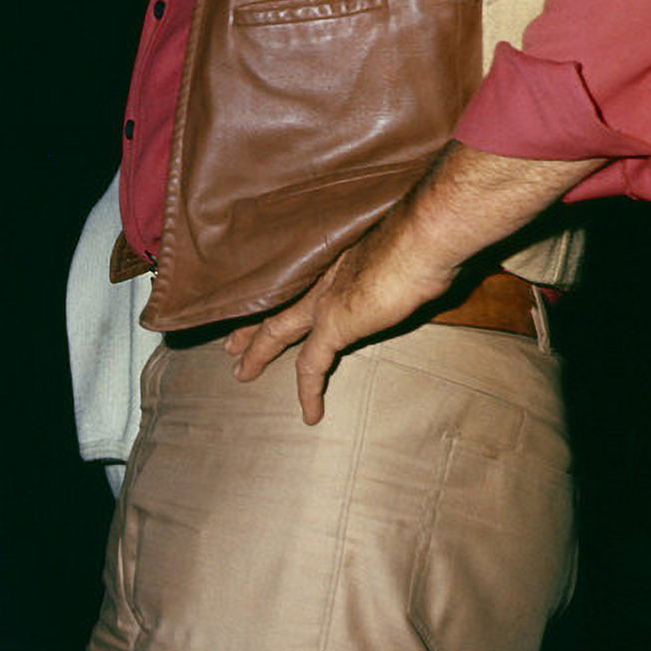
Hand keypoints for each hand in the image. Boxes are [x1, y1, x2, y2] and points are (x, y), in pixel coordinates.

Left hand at [223, 236, 455, 424]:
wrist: (420, 239)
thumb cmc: (418, 236)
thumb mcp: (394, 249)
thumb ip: (388, 264)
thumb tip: (405, 271)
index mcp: (330, 257)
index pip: (292, 280)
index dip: (275, 294)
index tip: (260, 301)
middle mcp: (317, 275)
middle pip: (272, 303)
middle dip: (250, 324)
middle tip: (231, 342)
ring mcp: (320, 299)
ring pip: (275, 330)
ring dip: (257, 353)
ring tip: (241, 373)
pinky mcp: (333, 325)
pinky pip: (311, 365)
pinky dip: (309, 391)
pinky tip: (310, 415)